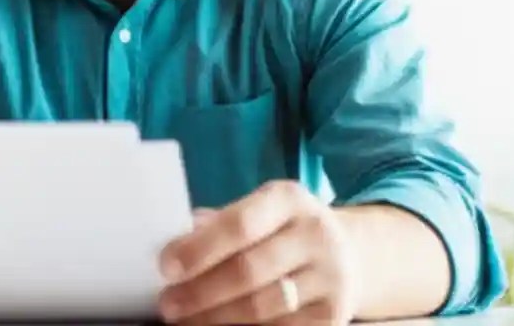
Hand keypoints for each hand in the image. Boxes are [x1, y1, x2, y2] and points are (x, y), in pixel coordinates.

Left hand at [157, 181, 358, 324]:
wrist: (347, 255)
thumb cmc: (282, 232)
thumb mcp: (259, 212)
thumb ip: (219, 225)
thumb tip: (174, 244)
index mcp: (289, 199)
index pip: (240, 224)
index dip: (200, 248)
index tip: (166, 266)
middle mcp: (315, 234)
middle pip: (248, 270)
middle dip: (201, 291)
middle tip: (168, 304)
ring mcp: (329, 276)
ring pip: (262, 307)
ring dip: (216, 318)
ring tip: (186, 321)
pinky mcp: (333, 314)